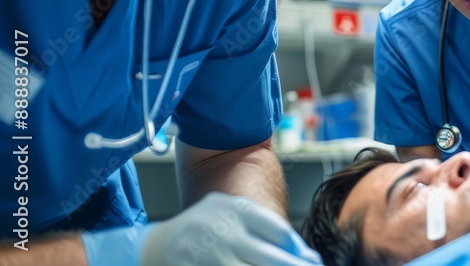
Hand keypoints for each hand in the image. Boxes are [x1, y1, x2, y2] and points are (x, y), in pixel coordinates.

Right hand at [83, 192, 321, 265]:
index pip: (279, 231)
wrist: (157, 245)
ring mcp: (209, 255)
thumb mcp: (231, 213)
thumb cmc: (205, 227)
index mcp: (236, 210)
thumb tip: (302, 251)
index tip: (312, 262)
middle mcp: (224, 231)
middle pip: (271, 258)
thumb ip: (264, 226)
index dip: (298, 251)